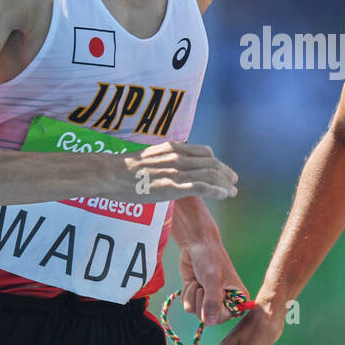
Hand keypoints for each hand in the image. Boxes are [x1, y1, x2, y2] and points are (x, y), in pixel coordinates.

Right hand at [111, 142, 237, 202]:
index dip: (217, 162)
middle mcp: (179, 157)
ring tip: (232, 192)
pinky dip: (216, 191)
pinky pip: (201, 187)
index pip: (205, 152)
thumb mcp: (149, 156)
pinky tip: (223, 195)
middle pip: (212, 164)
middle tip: (234, 182)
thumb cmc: (124, 168)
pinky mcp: (172, 187)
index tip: (223, 170)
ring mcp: (176, 172)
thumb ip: (164, 160)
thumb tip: (169, 167)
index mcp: (174, 148)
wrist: (111, 173)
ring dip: (225, 184)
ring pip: (210, 175)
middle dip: (226, 173)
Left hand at [179, 233, 245, 325]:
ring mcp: (209, 300)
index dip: (212, 309)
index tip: (211, 293)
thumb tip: (210, 322)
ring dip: (192, 295)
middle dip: (200, 300)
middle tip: (204, 285)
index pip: (223, 318)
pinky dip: (187, 293)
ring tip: (199, 281)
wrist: (196, 245)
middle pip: (206, 318)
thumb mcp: (212, 280)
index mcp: (238, 299)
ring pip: (194, 312)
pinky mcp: (196, 297)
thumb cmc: (210, 258)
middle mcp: (225, 302)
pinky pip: (187, 305)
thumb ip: (212, 302)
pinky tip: (193, 281)